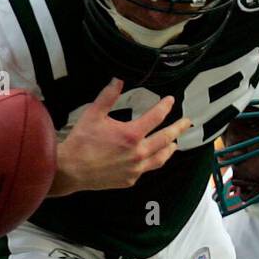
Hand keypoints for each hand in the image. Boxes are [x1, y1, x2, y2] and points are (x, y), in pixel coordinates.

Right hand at [50, 80, 191, 196]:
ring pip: (160, 158)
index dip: (165, 106)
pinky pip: (146, 169)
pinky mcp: (130, 179)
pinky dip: (152, 161)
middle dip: (178, 128)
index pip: (156, 117)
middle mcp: (138, 153)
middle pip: (166, 139)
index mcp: (131, 134)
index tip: (170, 100)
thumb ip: (108, 96)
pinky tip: (152, 157)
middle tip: (187, 122)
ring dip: (169, 149)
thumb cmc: (81, 141)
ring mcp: (136, 169)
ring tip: (175, 144)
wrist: (71, 170)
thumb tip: (118, 78)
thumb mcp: (93, 114)